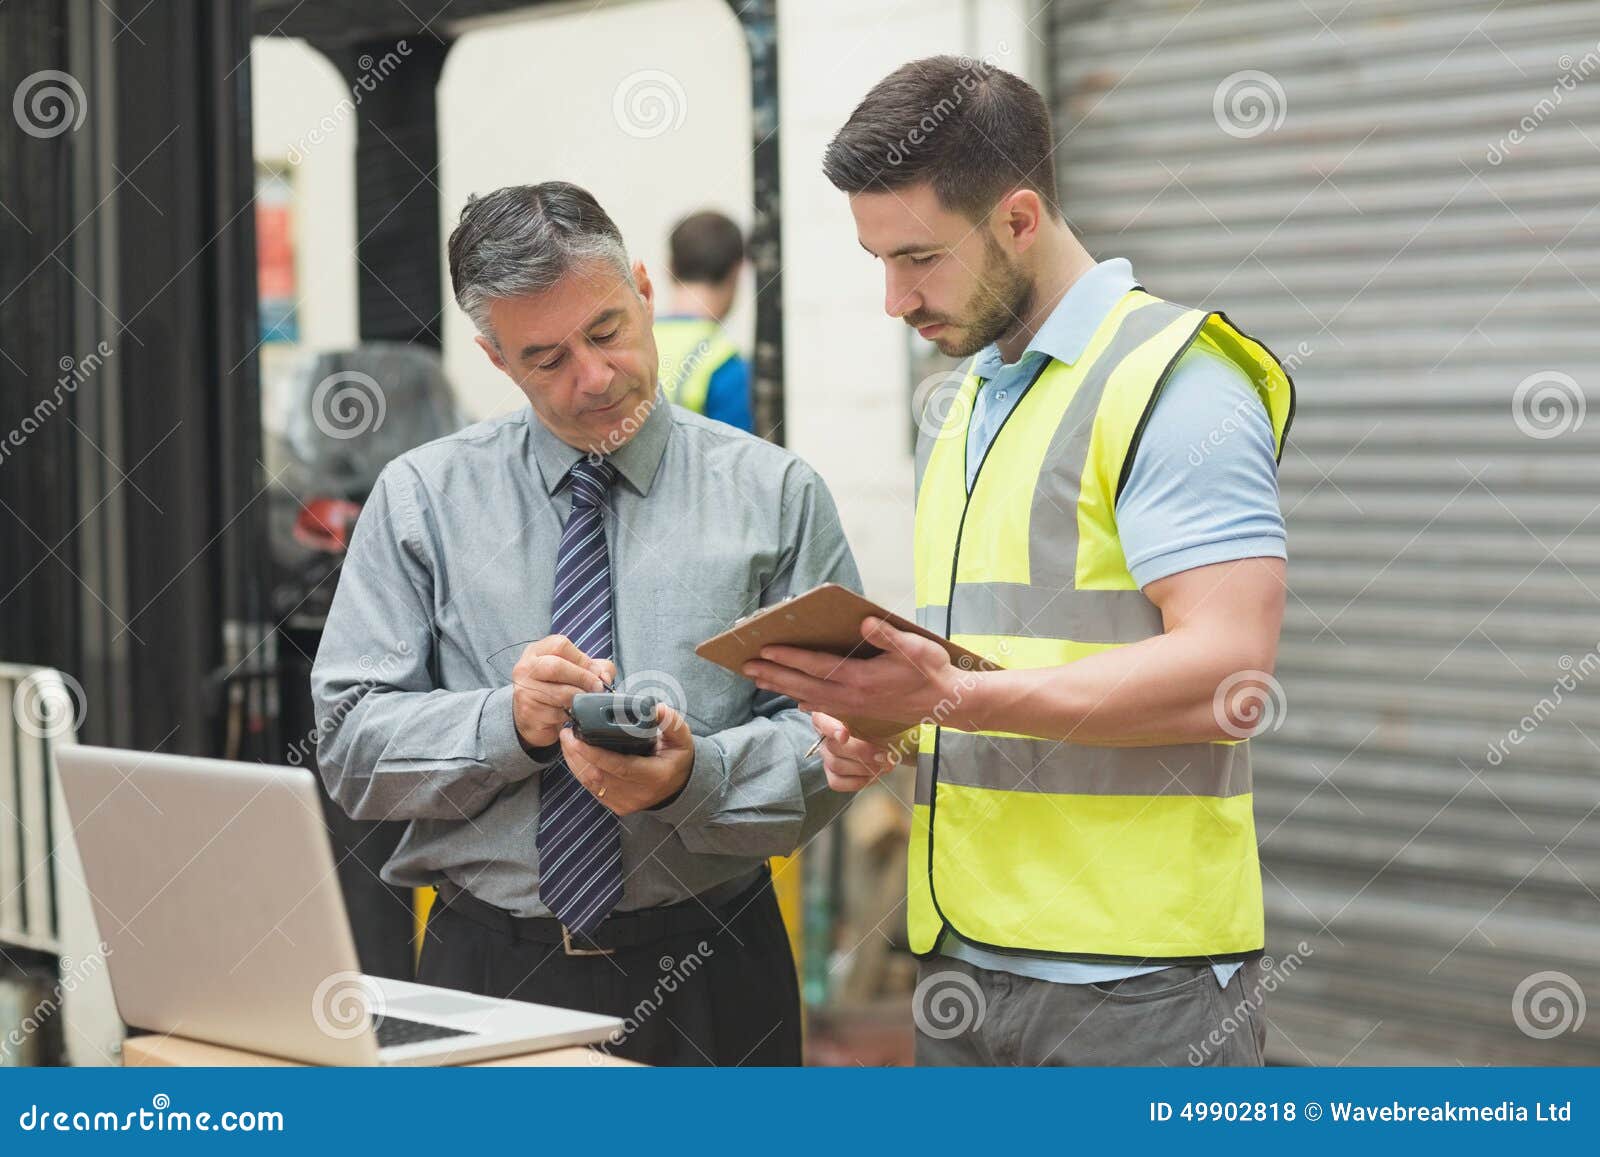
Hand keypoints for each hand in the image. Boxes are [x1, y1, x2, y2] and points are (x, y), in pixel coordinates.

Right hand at [511, 635, 615, 748]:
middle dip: (583, 678)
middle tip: (597, 688)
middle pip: (557, 666)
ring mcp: (524, 690)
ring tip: (586, 701)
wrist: (533, 717)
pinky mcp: (528, 712)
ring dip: (580, 698)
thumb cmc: (556, 688)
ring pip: (559, 693)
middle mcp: (525, 668)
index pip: (560, 645)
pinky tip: (571, 714)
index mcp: (536, 651)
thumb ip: (596, 667)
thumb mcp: (575, 670)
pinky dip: (570, 715)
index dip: (582, 658)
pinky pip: (556, 713)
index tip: (595, 671)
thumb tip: (604, 677)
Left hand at [558, 703, 694, 815]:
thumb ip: (671, 722)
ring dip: (574, 762)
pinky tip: (574, 756)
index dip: (594, 753)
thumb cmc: (677, 758)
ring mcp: (625, 803)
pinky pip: (592, 789)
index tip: (577, 738)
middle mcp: (638, 793)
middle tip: (567, 732)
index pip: (619, 766)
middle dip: (577, 754)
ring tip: (567, 740)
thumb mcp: (682, 738)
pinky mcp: (616, 806)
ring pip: (591, 784)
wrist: (679, 786)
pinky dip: (580, 772)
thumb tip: (656, 709)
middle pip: (598, 775)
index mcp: (654, 776)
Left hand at [743, 617, 973, 730]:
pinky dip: (803, 701)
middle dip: (773, 674)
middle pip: (804, 684)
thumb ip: (889, 636)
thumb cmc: (932, 671)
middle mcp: (853, 696)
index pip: (817, 666)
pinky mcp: (858, 712)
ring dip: (782, 687)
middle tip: (745, 666)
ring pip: (809, 697)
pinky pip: (823, 707)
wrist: (947, 704)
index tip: (765, 649)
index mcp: (862, 678)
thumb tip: (864, 621)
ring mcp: (854, 706)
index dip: (790, 657)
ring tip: (757, 679)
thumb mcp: (917, 648)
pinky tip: (793, 698)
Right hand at [809, 712, 902, 791]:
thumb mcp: (878, 717)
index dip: (831, 728)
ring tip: (885, 765)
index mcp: (830, 715)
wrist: (887, 743)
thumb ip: (874, 717)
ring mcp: (827, 756)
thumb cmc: (881, 725)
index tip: (844, 735)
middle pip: (833, 747)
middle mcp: (825, 736)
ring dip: (864, 768)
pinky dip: (859, 781)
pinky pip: (837, 782)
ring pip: (836, 765)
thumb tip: (883, 720)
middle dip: (861, 753)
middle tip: (884, 755)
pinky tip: (874, 775)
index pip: (821, 720)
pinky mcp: (832, 774)